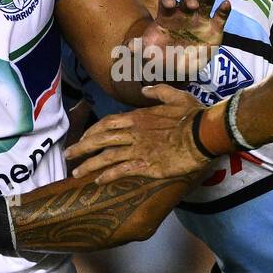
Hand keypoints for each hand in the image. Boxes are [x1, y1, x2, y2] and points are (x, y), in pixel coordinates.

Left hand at [65, 84, 211, 182]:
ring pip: (106, 157)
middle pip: (100, 139)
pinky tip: (98, 181)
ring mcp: (138, 150)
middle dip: (82, 147)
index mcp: (138, 117)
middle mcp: (133, 133)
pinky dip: (108, 176)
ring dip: (89, 165)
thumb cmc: (193, 115)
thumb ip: (158, 92)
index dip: (93, 131)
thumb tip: (145, 90)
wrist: (204, 134)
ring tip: (76, 173)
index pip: (108, 123)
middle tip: (68, 155)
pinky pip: (121, 171)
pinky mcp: (146, 166)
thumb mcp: (176, 96)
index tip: (84, 137)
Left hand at [134, 0, 230, 81]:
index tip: (170, 2)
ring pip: (205, 2)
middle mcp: (184, 13)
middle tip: (191, 4)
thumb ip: (139, 48)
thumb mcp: (148, 53)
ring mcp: (200, 19)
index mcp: (167, 15)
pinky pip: (220, 17)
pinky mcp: (214, 28)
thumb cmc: (160, 55)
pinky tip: (226, 4)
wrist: (175, 69)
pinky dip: (224, 10)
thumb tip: (128, 47)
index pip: (167, 0)